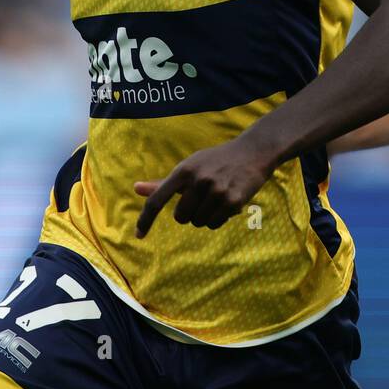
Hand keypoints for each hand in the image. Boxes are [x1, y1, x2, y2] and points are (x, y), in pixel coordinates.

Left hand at [134, 137, 277, 237]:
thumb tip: (136, 189)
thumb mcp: (189, 166)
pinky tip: (226, 202)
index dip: (146, 219)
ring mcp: (216, 191)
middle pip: (181, 217)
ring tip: (216, 197)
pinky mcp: (233, 201)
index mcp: (184, 170)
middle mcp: (199, 180)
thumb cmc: (214, 161)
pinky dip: (217, 218)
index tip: (138, 235)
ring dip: (205, 215)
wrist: (252, 153)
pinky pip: (214, 224)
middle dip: (189, 213)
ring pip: (198, 222)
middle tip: (201, 198)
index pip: (158, 199)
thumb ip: (163, 183)